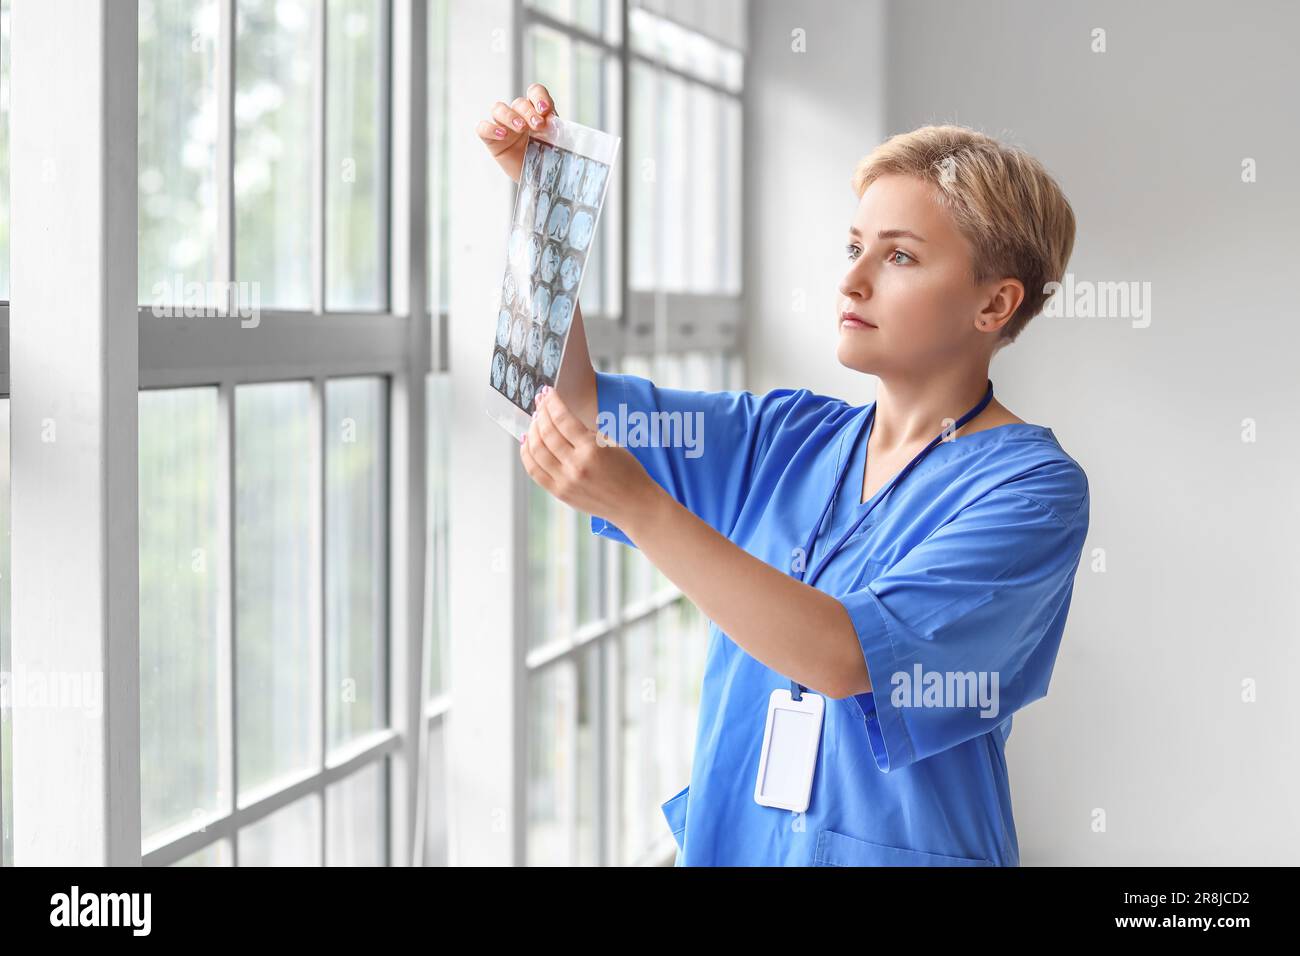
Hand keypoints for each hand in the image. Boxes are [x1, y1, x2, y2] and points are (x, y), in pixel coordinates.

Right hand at [476, 83, 556, 182]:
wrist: (539, 181)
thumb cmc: (547, 160)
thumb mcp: (556, 143)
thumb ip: (556, 129)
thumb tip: (552, 119)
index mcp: (536, 112)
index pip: (534, 92)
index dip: (539, 96)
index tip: (545, 109)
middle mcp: (519, 116)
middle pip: (519, 102)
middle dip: (529, 112)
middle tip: (538, 126)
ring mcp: (503, 127)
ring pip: (498, 108)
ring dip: (510, 115)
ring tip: (521, 128)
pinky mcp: (491, 140)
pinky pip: (483, 128)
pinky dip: (490, 128)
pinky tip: (502, 135)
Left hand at [519, 385, 660, 529]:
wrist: (634, 505)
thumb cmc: (628, 472)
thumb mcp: (612, 444)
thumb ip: (586, 433)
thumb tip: (560, 418)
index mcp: (592, 449)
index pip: (563, 419)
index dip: (552, 403)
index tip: (547, 392)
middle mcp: (576, 465)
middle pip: (547, 432)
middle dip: (541, 412)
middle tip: (540, 402)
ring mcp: (565, 481)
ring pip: (536, 450)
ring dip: (532, 430)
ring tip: (535, 420)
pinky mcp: (559, 493)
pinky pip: (534, 471)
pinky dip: (527, 454)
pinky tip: (528, 442)